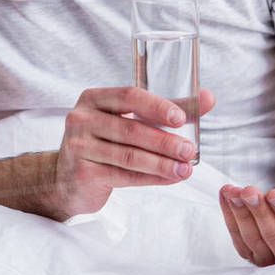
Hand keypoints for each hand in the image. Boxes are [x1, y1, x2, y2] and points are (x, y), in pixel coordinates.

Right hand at [47, 87, 215, 220]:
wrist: (66, 179)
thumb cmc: (103, 143)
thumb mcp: (125, 120)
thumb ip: (164, 110)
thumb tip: (207, 98)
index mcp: (93, 98)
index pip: (128, 96)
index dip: (156, 106)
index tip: (180, 119)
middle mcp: (81, 119)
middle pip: (130, 129)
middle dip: (165, 141)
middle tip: (190, 150)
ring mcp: (79, 147)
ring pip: (129, 155)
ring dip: (162, 163)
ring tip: (185, 169)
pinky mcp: (83, 173)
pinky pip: (125, 176)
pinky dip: (152, 179)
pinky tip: (171, 179)